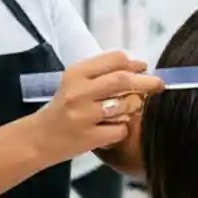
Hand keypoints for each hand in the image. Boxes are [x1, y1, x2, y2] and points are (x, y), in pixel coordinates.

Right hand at [31, 51, 164, 160]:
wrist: (38, 138)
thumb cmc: (63, 108)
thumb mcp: (75, 83)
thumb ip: (102, 73)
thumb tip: (140, 67)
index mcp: (75, 73)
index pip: (114, 59)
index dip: (134, 64)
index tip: (144, 68)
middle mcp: (78, 92)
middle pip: (123, 81)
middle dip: (147, 82)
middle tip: (159, 85)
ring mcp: (84, 116)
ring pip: (126, 106)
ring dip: (133, 108)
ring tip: (123, 111)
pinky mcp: (89, 138)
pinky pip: (121, 130)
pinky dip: (122, 129)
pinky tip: (109, 129)